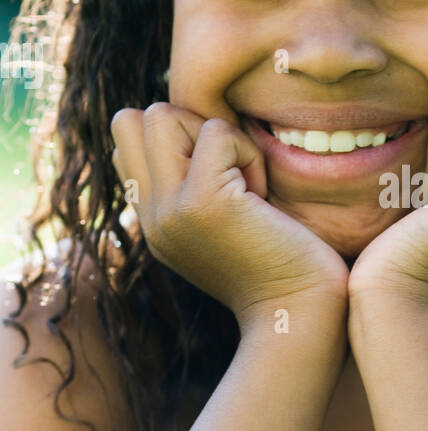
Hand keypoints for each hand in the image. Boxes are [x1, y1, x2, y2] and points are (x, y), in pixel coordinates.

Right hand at [110, 103, 348, 327]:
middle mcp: (149, 215)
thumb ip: (195, 182)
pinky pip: (217, 132)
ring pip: (162, 115)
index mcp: (151, 219)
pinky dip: (248, 153)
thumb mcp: (224, 222)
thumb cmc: (282, 264)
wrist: (298, 315)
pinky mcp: (202, 202)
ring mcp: (169, 209)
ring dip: (217, 138)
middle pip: (131, 119)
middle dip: (187, 127)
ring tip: (246, 185)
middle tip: (230, 172)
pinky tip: (263, 196)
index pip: (126, 139)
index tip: (218, 173)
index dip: (175, 136)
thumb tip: (199, 124)